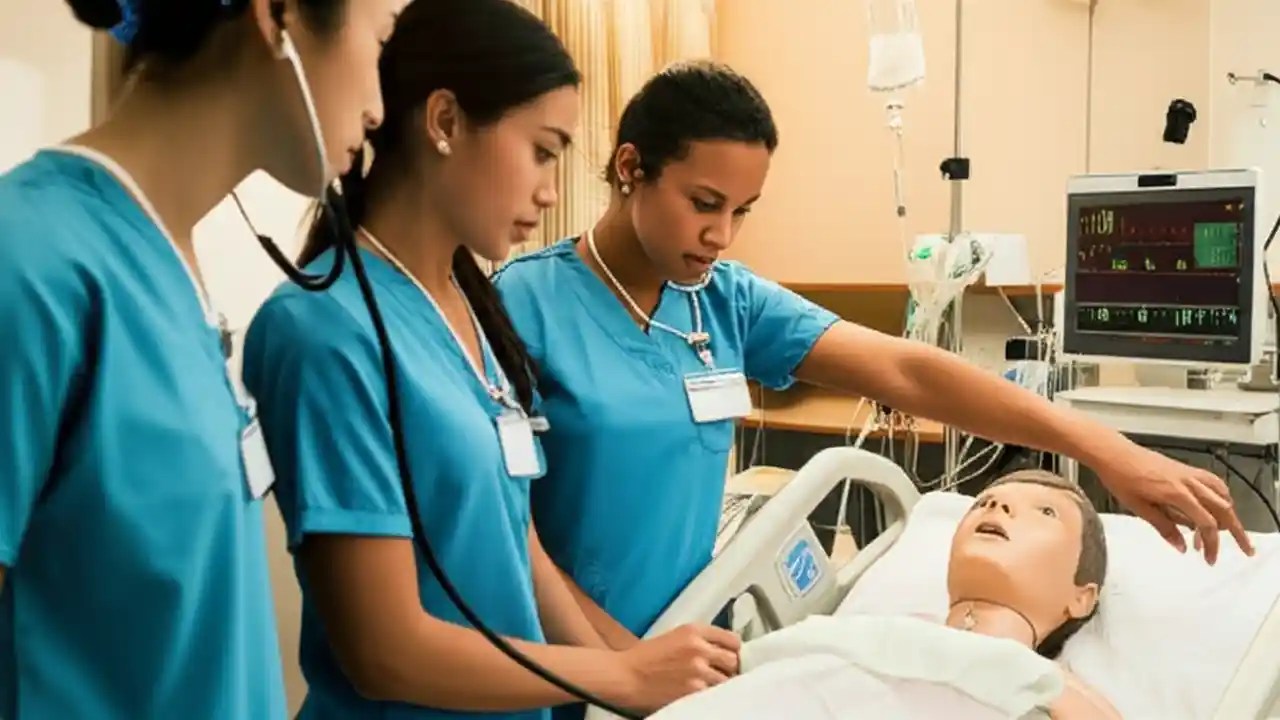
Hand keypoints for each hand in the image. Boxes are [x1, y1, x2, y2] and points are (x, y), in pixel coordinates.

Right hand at [613, 623, 740, 713]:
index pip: (732, 639)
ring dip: (720, 683)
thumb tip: (721, 651)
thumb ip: (698, 640)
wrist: (625, 676)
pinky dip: (711, 695)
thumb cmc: (644, 658)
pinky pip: (715, 694)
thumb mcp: (673, 637)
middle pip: (734, 660)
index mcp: (693, 631)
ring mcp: (698, 670)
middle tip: (722, 673)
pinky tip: (701, 694)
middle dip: (729, 668)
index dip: (733, 650)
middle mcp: (698, 648)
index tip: (730, 656)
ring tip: (708, 685)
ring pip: (727, 680)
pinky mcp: (693, 691)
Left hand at [1095, 445, 1252, 563]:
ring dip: (1229, 514)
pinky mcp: (1185, 469)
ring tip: (1227, 531)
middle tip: (1243, 549)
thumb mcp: (1139, 508)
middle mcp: (1188, 483)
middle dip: (1235, 532)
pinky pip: (1212, 482)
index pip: (1206, 523)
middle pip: (1222, 509)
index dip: (1211, 543)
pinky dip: (1221, 495)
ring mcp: (1188, 474)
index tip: (1209, 558)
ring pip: (1221, 495)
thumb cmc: (1121, 478)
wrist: (1114, 454)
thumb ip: (1164, 527)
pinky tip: (1218, 504)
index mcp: (1177, 494)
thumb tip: (1182, 547)